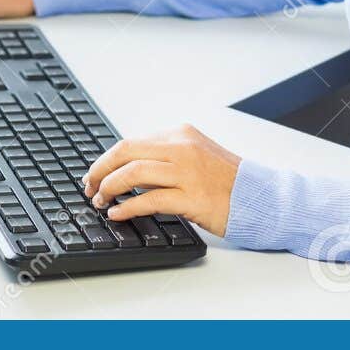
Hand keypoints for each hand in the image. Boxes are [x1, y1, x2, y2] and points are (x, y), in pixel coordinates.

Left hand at [80, 124, 240, 236]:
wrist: (259, 197)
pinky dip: (127, 207)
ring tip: (100, 201)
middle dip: (100, 170)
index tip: (95, 174)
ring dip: (109, 188)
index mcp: (181, 134)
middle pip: (126, 152)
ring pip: (133, 172)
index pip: (131, 142)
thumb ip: (164, 158)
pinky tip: (118, 214)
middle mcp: (183, 148)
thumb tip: (127, 170)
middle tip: (90, 187)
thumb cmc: (227, 181)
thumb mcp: (195, 156)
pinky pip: (149, 199)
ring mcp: (188, 172)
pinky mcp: (192, 198)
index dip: (106, 159)